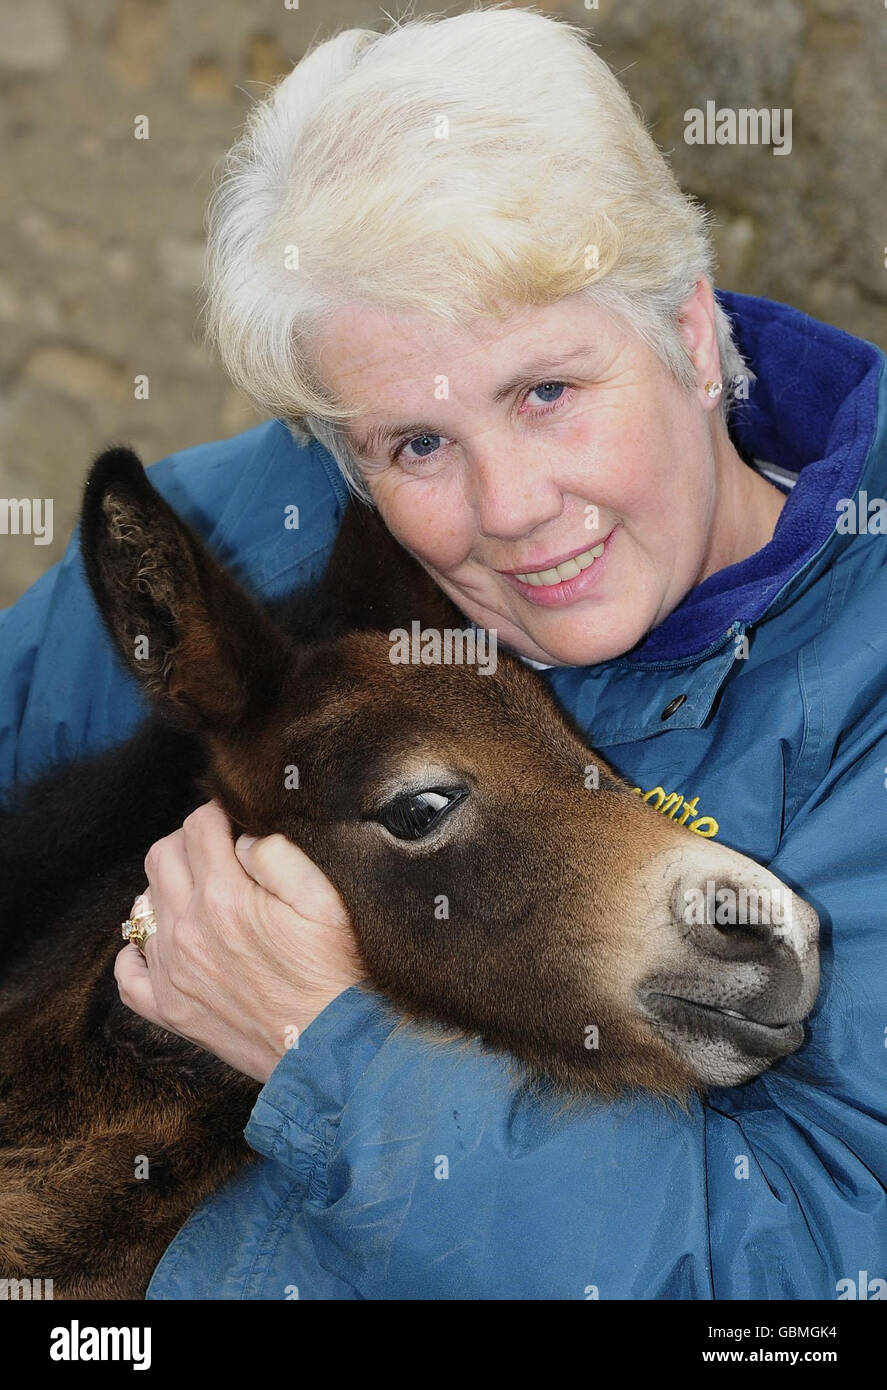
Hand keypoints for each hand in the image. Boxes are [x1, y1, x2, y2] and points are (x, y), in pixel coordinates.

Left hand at [115, 800, 364, 1082]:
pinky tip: (166, 941)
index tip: (234, 819)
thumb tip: (244, 838)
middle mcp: (186, 931)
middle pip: (161, 856)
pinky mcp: (168, 1010)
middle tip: (219, 850)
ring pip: (142, 905)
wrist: (333, 1050)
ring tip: (202, 893)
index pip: (198, 827)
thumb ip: (279, 855)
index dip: (218, 813)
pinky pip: (127, 971)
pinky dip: (138, 950)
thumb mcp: (325, 898)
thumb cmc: (337, 973)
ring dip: (168, 888)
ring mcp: (170, 973)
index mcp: (223, 897)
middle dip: (188, 842)